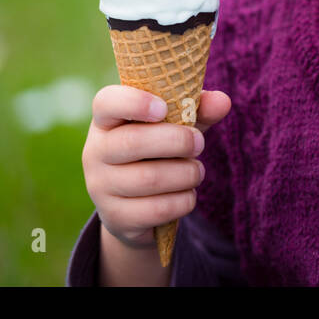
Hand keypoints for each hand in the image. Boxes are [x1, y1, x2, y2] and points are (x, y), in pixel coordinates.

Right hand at [81, 86, 231, 249]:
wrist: (135, 208)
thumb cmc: (158, 153)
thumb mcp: (176, 127)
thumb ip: (198, 111)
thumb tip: (223, 101)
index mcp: (107, 121)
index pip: (107, 102)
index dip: (134, 102)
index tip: (163, 108)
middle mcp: (95, 152)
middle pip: (133, 142)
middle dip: (178, 141)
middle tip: (199, 144)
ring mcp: (100, 186)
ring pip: (149, 179)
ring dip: (186, 173)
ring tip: (197, 171)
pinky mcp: (115, 217)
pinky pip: (157, 209)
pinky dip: (183, 200)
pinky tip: (187, 195)